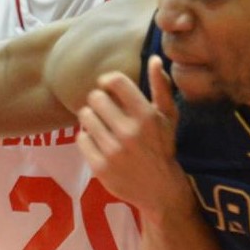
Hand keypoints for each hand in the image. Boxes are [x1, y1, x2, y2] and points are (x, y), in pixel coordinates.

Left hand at [76, 58, 183, 208]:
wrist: (160, 190)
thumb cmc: (163, 147)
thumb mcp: (168, 117)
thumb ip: (161, 87)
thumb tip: (154, 59)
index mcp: (147, 116)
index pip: (115, 81)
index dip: (107, 80)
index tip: (108, 87)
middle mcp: (129, 132)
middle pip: (95, 97)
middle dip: (99, 101)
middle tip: (105, 110)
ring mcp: (113, 151)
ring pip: (85, 117)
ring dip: (90, 119)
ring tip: (101, 126)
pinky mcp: (100, 167)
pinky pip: (80, 139)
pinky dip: (86, 138)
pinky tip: (98, 142)